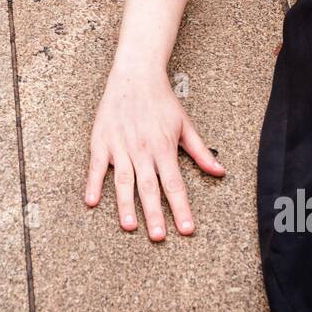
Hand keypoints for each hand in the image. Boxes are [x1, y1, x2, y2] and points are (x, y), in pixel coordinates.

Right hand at [85, 64, 223, 240]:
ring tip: (129, 226)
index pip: (174, 184)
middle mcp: (142, 149)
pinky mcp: (101, 140)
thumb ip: (200, 151)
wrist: (135, 74)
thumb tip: (219, 171)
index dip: (181, 208)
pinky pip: (96, 166)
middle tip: (159, 237)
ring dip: (126, 204)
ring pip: (123, 181)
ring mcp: (120, 145)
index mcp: (163, 147)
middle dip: (154, 214)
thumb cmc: (162, 100)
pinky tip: (92, 201)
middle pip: (149, 187)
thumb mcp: (185, 125)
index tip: (186, 229)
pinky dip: (93, 183)